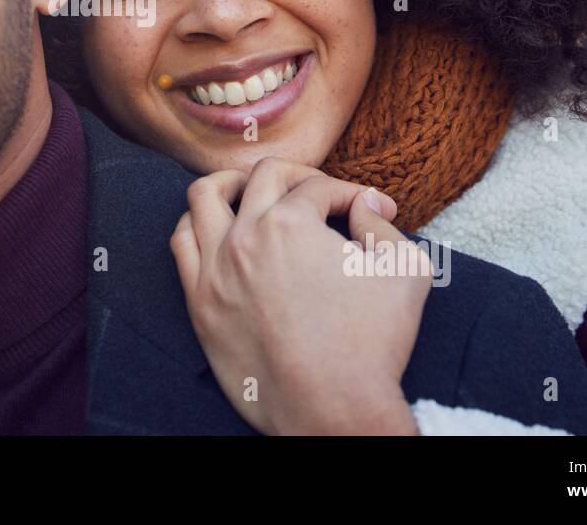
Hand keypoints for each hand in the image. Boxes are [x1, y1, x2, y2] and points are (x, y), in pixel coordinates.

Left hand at [170, 157, 432, 434]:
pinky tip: (219, 230)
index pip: (319, 187)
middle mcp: (244, 238)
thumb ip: (382, 225)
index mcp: (290, 224)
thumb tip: (365, 203)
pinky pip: (182, 244)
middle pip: (262, 176)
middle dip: (299, 176)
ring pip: (204, 197)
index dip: (351, 194)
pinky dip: (196, 224)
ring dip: (231, 183)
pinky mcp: (199, 302)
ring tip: (250, 191)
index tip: (367, 213)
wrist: (332, 410)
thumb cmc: (372, 344)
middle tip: (318, 195)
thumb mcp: (405, 272)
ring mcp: (215, 269)